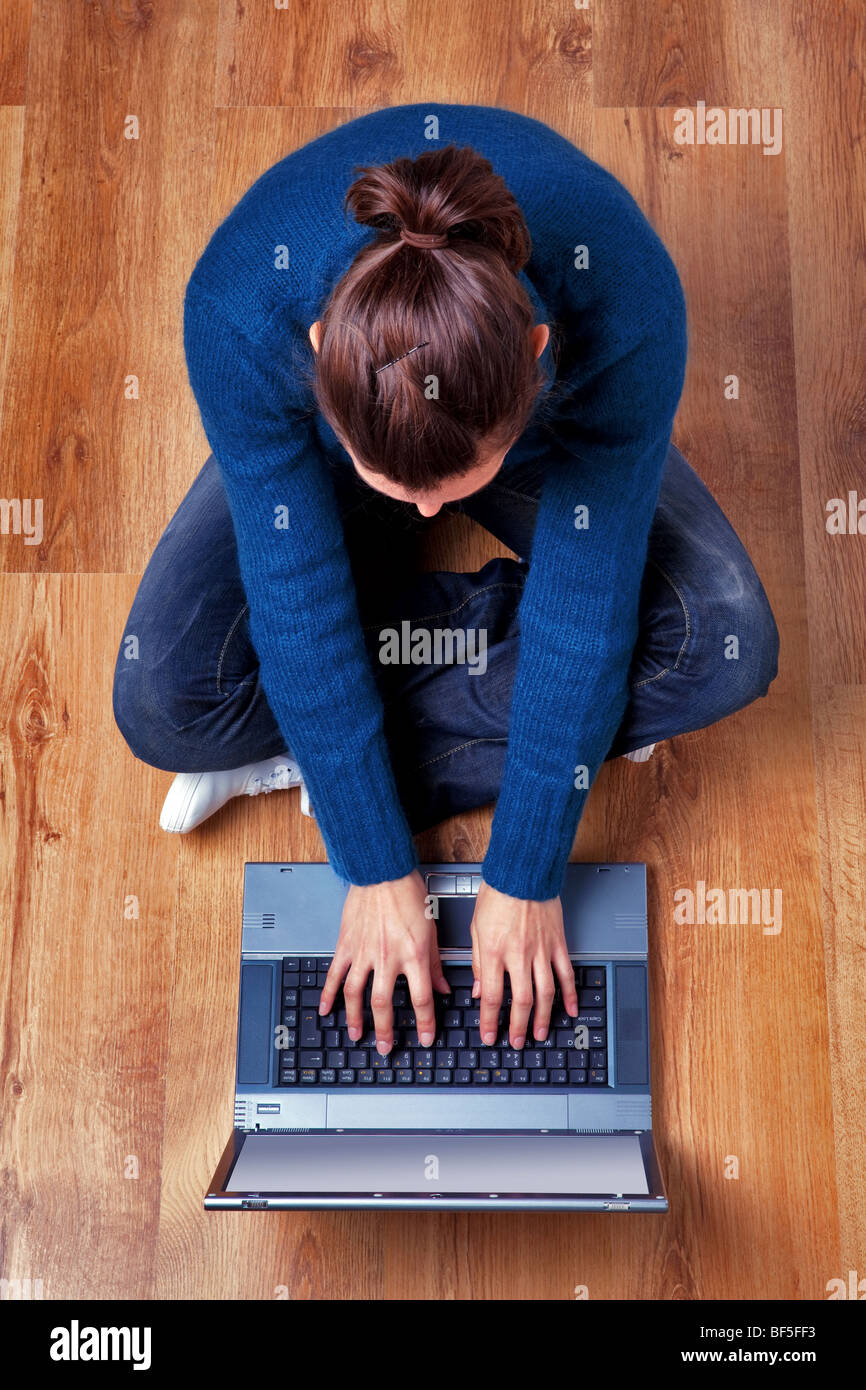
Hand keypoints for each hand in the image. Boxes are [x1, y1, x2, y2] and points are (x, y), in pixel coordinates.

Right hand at [318, 869, 449, 1054]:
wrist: (383, 873)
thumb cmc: (409, 896)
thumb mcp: (432, 932)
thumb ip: (436, 965)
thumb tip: (443, 988)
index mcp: (413, 955)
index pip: (421, 999)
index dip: (425, 1023)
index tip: (425, 1038)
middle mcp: (387, 958)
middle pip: (383, 1004)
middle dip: (385, 1030)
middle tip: (386, 1048)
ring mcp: (363, 953)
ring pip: (355, 994)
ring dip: (355, 1018)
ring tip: (357, 1035)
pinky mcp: (346, 945)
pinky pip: (334, 974)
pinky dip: (327, 994)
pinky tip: (325, 1010)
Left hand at [470, 881, 578, 1048]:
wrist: (522, 871)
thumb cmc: (497, 894)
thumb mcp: (476, 928)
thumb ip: (478, 962)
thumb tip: (479, 991)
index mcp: (494, 952)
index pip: (491, 996)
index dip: (490, 1021)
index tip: (489, 1036)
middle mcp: (518, 954)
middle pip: (521, 1001)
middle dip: (518, 1027)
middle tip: (516, 1042)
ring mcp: (541, 951)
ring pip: (546, 993)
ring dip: (544, 1018)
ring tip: (541, 1034)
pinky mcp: (558, 944)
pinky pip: (566, 974)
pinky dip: (571, 994)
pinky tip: (571, 1009)